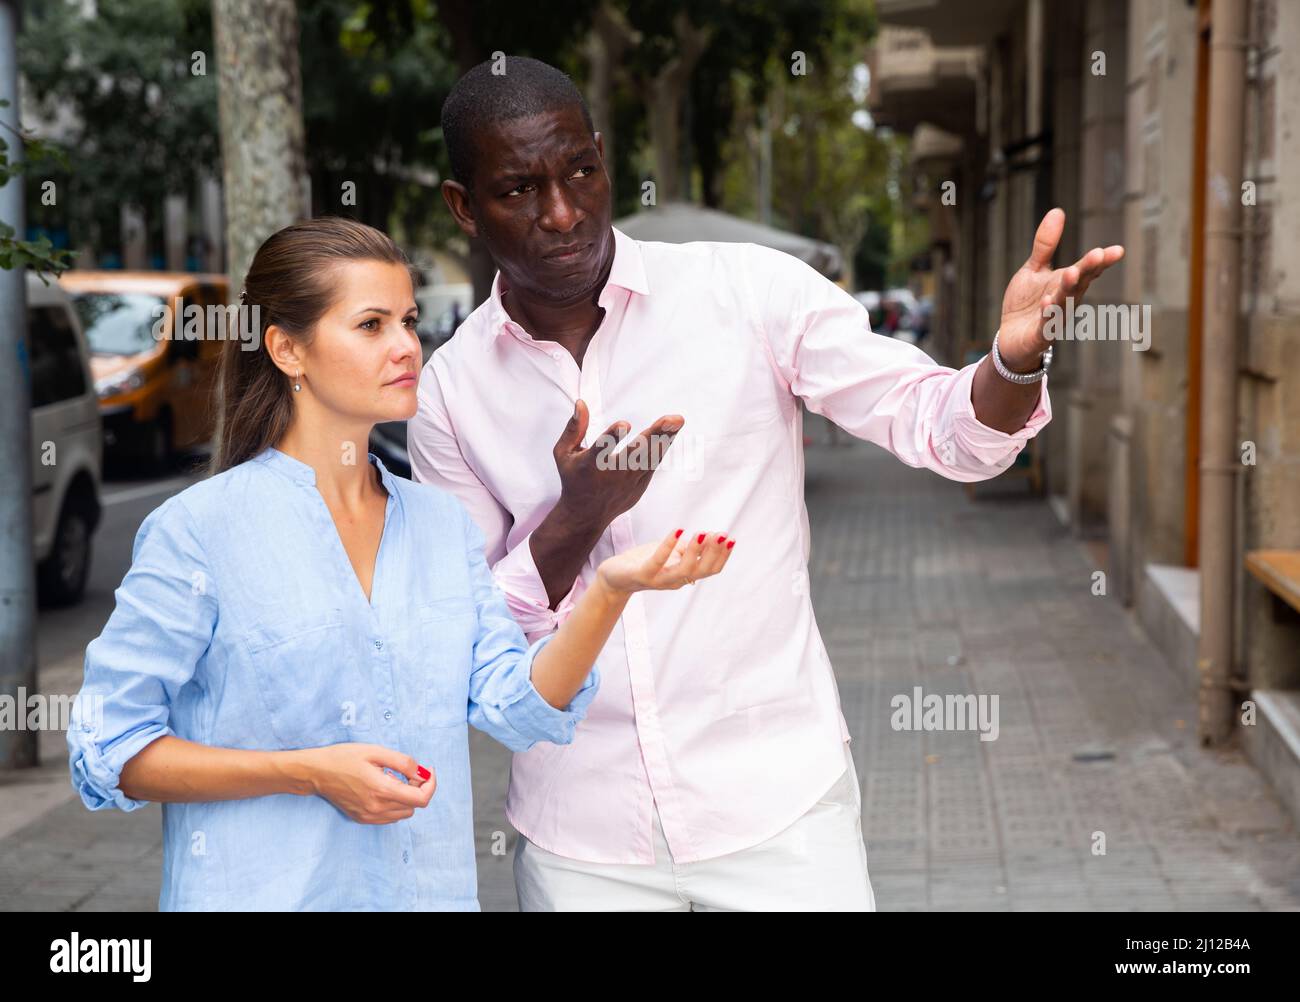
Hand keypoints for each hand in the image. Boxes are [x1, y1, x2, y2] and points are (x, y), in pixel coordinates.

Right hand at [302, 743, 434, 823]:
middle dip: (418, 788)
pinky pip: (390, 817)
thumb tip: (422, 772)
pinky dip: (395, 805)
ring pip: (403, 813)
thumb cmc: (344, 758)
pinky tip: (384, 789)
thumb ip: (403, 762)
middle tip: (409, 772)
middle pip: (414, 806)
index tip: (427, 770)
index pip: (421, 799)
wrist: (316, 772)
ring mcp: (369, 816)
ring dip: (407, 798)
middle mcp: (377, 808)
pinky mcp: (363, 819)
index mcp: (382, 791)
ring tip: (395, 779)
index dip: (430, 784)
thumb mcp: (376, 751)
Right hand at [553, 399, 683, 526]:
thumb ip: (574, 429)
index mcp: (590, 465)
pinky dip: (663, 447)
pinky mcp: (640, 486)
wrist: (586, 515)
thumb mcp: (563, 454)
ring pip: (650, 457)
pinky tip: (672, 431)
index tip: (624, 424)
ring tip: (677, 420)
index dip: (612, 436)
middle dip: (655, 435)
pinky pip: (653, 463)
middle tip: (671, 419)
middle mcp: (612, 474)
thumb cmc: (574, 478)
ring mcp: (629, 482)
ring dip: (665, 438)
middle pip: (636, 453)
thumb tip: (581, 402)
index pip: (601, 449)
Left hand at [597, 529, 734, 594]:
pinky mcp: (642, 574)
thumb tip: (711, 536)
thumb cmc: (645, 561)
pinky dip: (668, 546)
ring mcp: (658, 580)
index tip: (731, 539)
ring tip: (702, 534)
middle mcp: (674, 581)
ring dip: (695, 552)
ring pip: (683, 571)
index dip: (722, 556)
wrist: (614, 576)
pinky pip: (657, 561)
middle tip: (723, 535)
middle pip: (701, 571)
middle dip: (714, 553)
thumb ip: (689, 548)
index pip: (710, 570)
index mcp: (684, 576)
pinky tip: (678, 530)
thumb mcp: (671, 552)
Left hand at [998, 208, 1124, 369]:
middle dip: (1089, 269)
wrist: (1011, 339)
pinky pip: (1045, 325)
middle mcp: (1066, 300)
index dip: (1100, 261)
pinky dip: (1047, 315)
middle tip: (1099, 254)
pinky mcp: (1039, 334)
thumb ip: (1045, 245)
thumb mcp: (1034, 269)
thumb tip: (1058, 211)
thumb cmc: (1026, 304)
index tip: (1117, 250)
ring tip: (1072, 273)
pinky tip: (1046, 303)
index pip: (1087, 270)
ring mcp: (1054, 318)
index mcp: (1068, 283)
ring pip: (1064, 303)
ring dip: (1068, 289)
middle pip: (1080, 283)